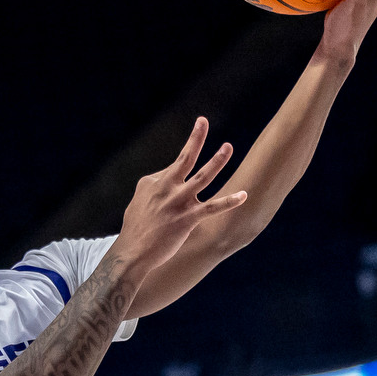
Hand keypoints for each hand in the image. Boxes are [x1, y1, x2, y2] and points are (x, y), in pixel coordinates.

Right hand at [109, 117, 245, 276]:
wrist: (133, 253)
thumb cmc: (136, 230)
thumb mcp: (140, 201)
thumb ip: (155, 189)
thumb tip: (166, 181)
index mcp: (153, 182)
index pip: (173, 168)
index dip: (181, 175)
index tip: (179, 189)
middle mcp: (166, 188)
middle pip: (185, 158)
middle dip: (195, 138)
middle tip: (203, 121)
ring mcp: (178, 203)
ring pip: (202, 177)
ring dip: (217, 161)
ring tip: (227, 147)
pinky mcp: (188, 219)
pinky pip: (213, 208)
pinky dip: (229, 201)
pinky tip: (243, 194)